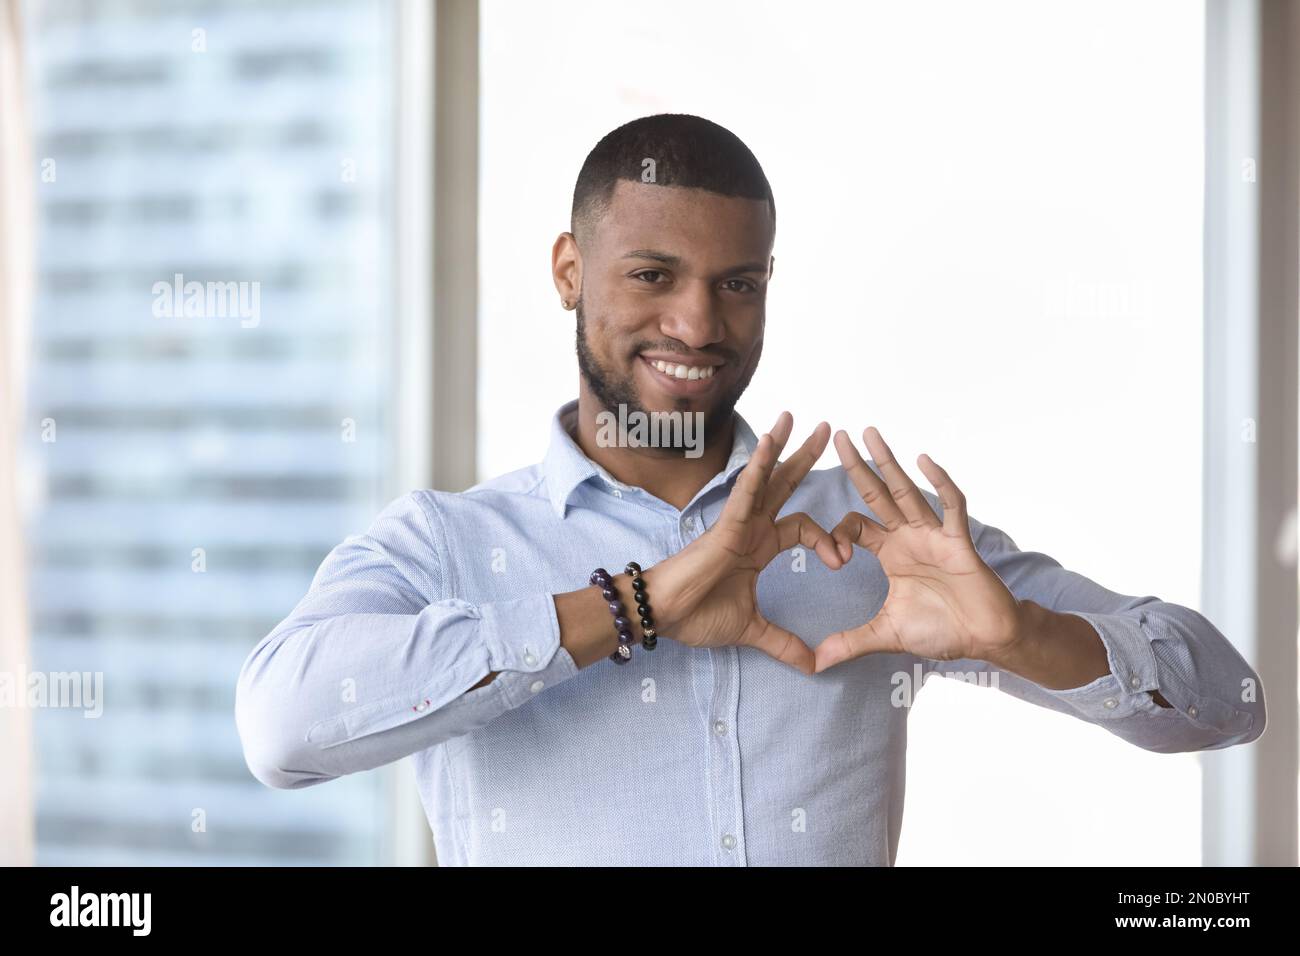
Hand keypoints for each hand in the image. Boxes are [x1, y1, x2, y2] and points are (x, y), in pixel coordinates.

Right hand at [647, 412, 846, 673]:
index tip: (841, 562)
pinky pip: (746, 491)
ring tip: (799, 418)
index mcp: (760, 545)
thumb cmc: (698, 615)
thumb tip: (813, 667)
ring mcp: (738, 522)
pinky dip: (759, 468)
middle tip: (830, 428)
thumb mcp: (753, 630)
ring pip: (766, 478)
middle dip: (806, 456)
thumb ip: (784, 644)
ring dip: (782, 447)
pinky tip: (771, 443)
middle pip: (785, 484)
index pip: (803, 526)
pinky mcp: (726, 525)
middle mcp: (751, 527)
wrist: (664, 616)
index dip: (828, 540)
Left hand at [814, 426, 1022, 672]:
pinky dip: (940, 483)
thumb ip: (850, 643)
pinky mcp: (959, 541)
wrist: (985, 638)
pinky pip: (951, 506)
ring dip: (890, 462)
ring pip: (908, 491)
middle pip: (877, 493)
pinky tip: (925, 460)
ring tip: (871, 432)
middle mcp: (909, 535)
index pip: (857, 525)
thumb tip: (815, 663)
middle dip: (858, 466)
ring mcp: (935, 534)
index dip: (839, 532)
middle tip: (838, 435)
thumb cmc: (941, 629)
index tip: (834, 557)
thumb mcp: (886, 635)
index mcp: (890, 552)